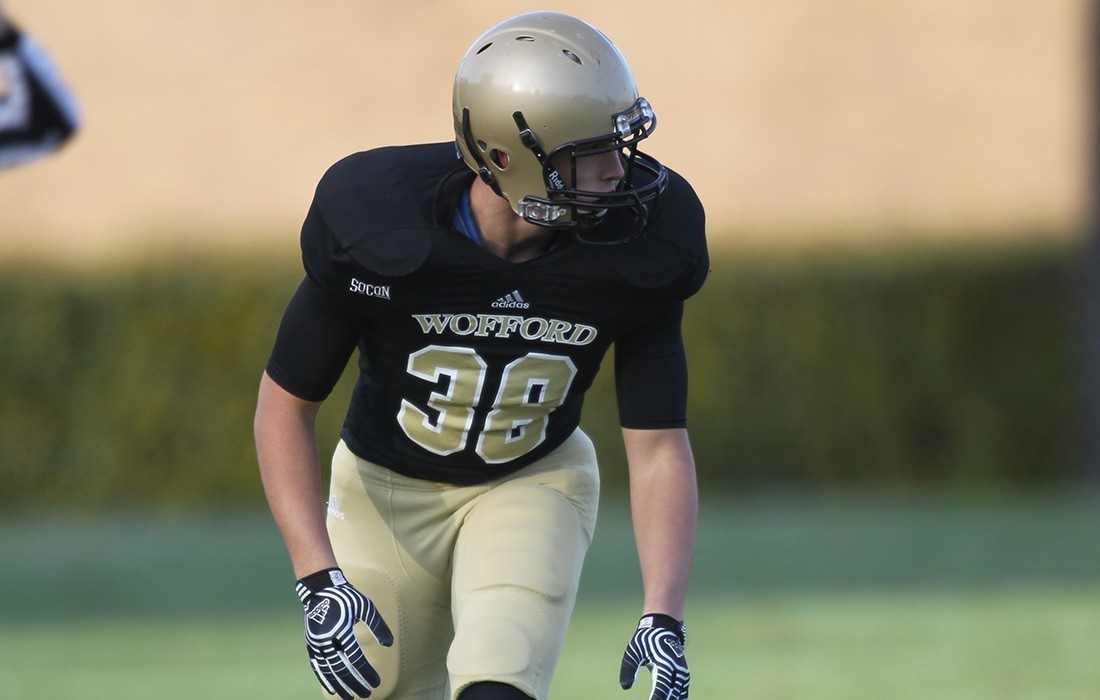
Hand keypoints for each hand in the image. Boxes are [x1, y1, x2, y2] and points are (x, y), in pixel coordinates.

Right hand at [295, 568, 393, 698]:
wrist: (320, 589)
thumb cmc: (347, 597)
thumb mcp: (366, 606)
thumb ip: (378, 625)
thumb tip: (389, 644)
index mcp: (342, 629)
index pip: (355, 658)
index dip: (366, 672)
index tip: (376, 682)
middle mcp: (327, 639)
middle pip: (341, 668)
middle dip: (354, 683)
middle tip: (366, 694)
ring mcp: (317, 643)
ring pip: (328, 670)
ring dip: (339, 685)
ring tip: (349, 698)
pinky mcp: (311, 644)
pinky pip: (317, 666)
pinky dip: (324, 678)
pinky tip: (332, 688)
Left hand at [619, 614, 688, 699]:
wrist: (662, 626)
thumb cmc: (645, 639)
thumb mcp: (633, 651)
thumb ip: (629, 669)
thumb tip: (625, 687)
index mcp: (664, 664)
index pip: (662, 688)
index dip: (656, 699)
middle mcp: (676, 669)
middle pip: (673, 693)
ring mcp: (682, 672)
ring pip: (681, 693)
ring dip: (673, 699)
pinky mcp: (683, 673)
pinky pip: (683, 690)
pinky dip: (679, 697)